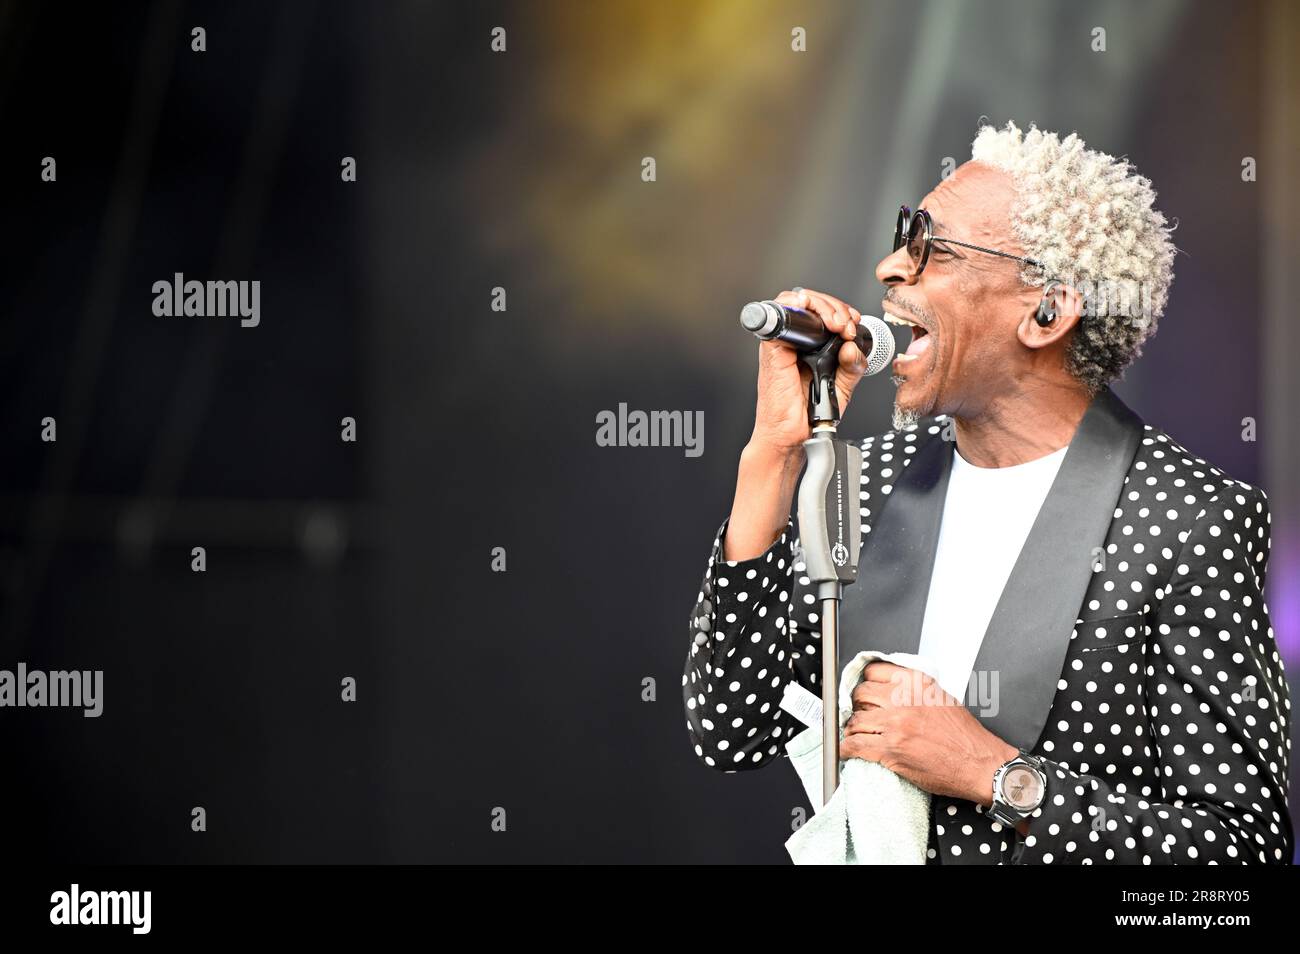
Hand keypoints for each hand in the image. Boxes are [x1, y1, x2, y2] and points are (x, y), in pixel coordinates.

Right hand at [748, 287, 870, 455]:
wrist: (790, 436)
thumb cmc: (807, 415)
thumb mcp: (842, 387)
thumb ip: (852, 365)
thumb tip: (852, 345)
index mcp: (811, 348)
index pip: (823, 313)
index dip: (840, 311)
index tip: (853, 324)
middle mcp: (795, 342)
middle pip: (812, 303)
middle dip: (835, 308)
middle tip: (847, 326)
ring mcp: (782, 343)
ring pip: (797, 303)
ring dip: (822, 306)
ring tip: (837, 324)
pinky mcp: (773, 348)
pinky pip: (780, 315)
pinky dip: (796, 305)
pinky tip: (812, 312)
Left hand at [840, 661, 1019, 806]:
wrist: (980, 764)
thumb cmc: (966, 737)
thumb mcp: (942, 698)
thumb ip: (915, 690)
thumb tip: (892, 689)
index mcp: (916, 683)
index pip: (874, 672)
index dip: (866, 683)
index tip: (864, 692)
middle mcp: (903, 699)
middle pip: (861, 695)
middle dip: (857, 705)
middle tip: (860, 715)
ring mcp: (895, 724)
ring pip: (855, 721)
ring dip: (852, 729)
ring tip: (856, 734)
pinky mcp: (891, 749)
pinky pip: (855, 745)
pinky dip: (846, 748)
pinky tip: (848, 750)